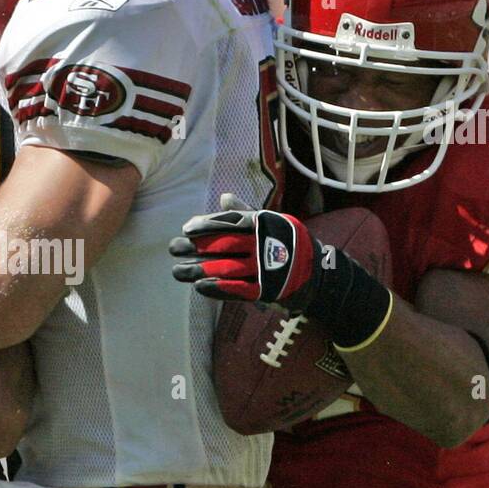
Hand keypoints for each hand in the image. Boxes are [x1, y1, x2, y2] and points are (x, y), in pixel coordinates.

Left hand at [169, 193, 319, 306]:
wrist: (315, 270)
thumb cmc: (285, 241)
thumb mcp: (269, 223)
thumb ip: (245, 212)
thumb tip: (223, 197)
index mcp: (263, 225)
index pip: (231, 222)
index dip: (207, 225)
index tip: (186, 229)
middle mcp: (264, 245)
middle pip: (224, 245)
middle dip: (196, 247)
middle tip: (173, 248)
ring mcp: (265, 268)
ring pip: (227, 268)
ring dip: (200, 270)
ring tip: (178, 271)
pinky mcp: (266, 289)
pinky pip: (239, 290)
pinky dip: (218, 289)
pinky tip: (199, 287)